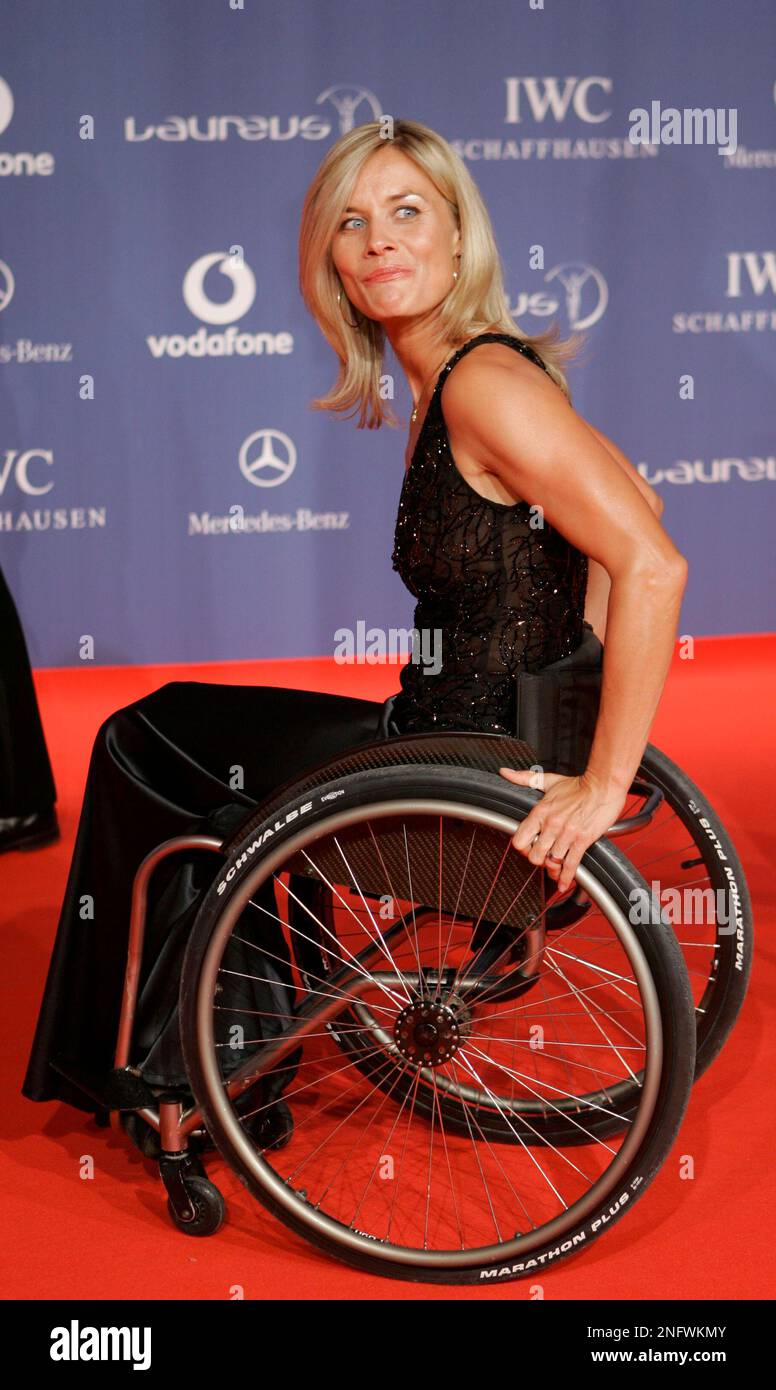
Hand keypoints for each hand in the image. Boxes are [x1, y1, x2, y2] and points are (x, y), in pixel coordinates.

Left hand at [497, 765, 627, 894]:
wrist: (603, 785)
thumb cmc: (578, 785)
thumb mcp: (548, 781)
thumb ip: (524, 778)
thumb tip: (505, 773)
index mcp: (540, 813)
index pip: (519, 840)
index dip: (522, 848)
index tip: (528, 847)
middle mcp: (551, 825)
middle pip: (534, 856)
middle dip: (538, 859)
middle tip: (543, 857)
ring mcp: (567, 834)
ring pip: (552, 862)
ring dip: (553, 868)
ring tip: (555, 867)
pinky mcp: (582, 840)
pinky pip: (571, 864)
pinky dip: (567, 877)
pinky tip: (564, 883)